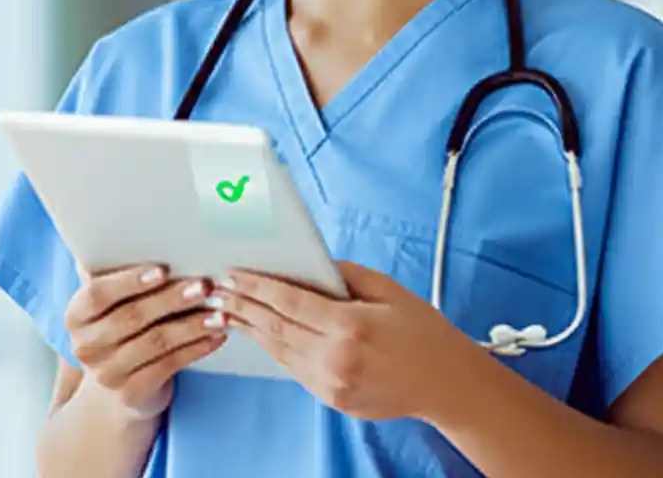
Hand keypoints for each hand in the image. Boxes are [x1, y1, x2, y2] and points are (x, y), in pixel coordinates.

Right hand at [64, 264, 229, 419]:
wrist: (118, 385)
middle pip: (132, 317)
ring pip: (156, 342)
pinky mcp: (132, 392)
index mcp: (76, 315)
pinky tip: (217, 336)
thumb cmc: (122, 326)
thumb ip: (119, 273)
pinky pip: (170, 366)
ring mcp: (107, 373)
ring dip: (193, 325)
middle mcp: (86, 345)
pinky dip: (197, 348)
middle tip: (205, 285)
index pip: (98, 294)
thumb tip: (139, 230)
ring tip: (221, 312)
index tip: (163, 269)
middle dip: (172, 299)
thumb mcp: (113, 303)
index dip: (129, 281)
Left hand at [216, 261, 489, 421]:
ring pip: (278, 351)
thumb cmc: (423, 333)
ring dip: (250, 328)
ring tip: (226, 310)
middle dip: (242, 305)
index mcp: (350, 326)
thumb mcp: (389, 291)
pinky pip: (293, 368)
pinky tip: (259, 334)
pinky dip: (272, 348)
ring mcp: (332, 383)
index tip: (233, 274)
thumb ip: (346, 275)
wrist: (446, 385)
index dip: (256, 286)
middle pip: (275, 327)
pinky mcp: (332, 398)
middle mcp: (336, 357)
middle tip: (216, 290)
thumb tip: (311, 264)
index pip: (289, 301)